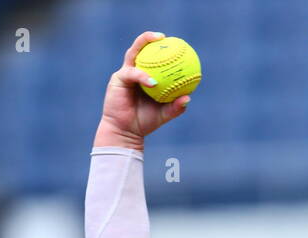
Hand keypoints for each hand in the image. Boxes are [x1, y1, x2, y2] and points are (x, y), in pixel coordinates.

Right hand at [93, 31, 190, 149]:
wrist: (126, 132)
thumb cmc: (145, 122)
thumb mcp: (164, 114)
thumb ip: (176, 106)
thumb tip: (188, 97)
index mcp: (145, 76)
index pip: (153, 59)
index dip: (162, 49)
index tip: (177, 45)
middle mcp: (134, 71)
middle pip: (140, 49)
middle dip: (149, 38)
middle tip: (164, 37)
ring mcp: (125, 74)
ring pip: (133, 54)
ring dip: (143, 44)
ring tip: (156, 42)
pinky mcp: (118, 79)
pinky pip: (132, 74)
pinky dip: (143, 77)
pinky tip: (153, 82)